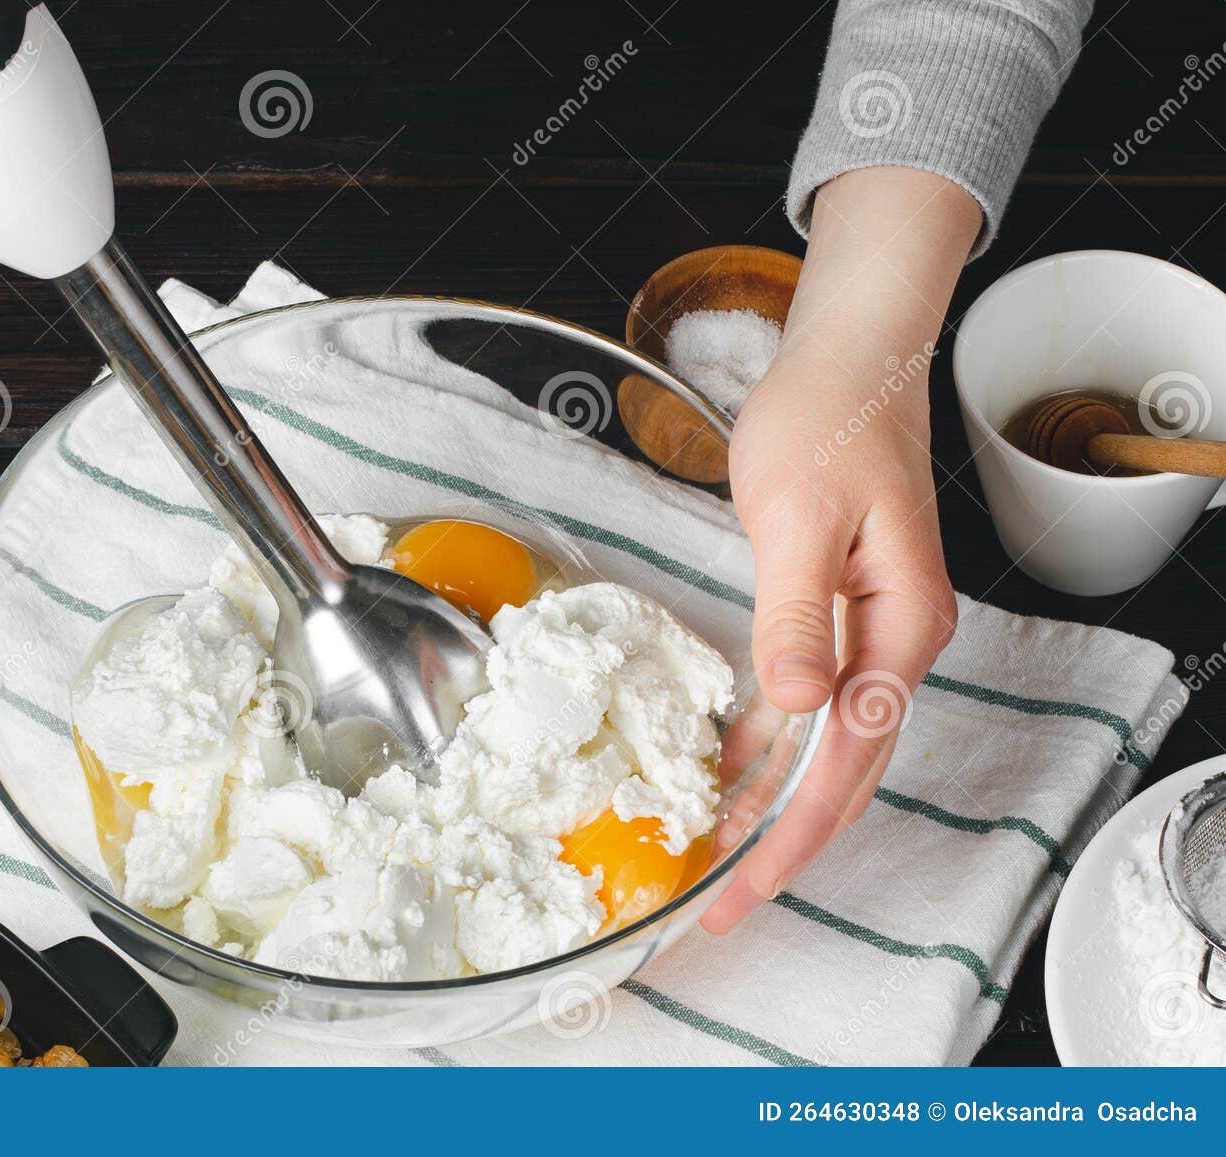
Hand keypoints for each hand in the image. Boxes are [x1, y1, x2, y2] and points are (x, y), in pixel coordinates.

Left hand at [700, 167, 979, 933]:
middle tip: (721, 905)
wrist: (849, 361)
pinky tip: (727, 772)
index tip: (742, 887)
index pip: (845, 761)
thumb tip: (799, 705)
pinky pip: (807, 703)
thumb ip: (795, 616)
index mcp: (897, 628)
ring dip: (774, 805)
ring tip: (718, 858)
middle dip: (781, 844)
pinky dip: (769, 746)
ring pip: (824, 747)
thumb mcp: (796, 519)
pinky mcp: (837, 613)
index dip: (791, 835)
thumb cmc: (825, 423)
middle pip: (842, 773)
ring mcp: (869, 632)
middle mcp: (893, 643)